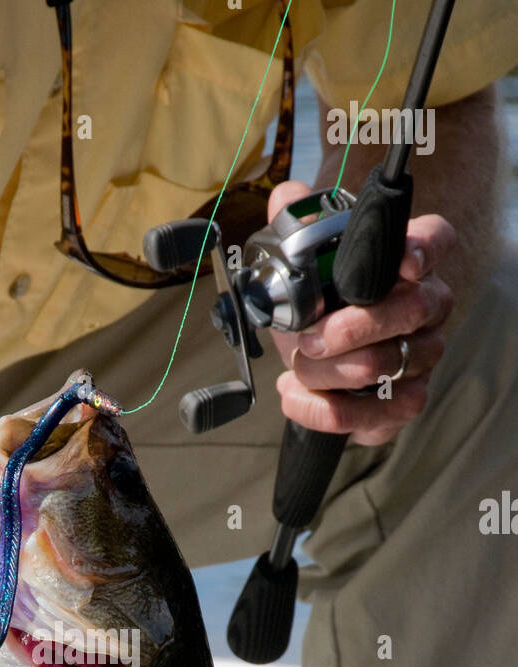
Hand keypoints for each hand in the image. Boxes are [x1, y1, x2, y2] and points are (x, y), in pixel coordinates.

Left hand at [267, 181, 456, 445]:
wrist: (312, 362)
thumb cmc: (319, 307)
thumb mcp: (299, 266)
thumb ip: (293, 226)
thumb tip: (286, 197)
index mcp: (408, 261)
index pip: (436, 240)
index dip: (423, 249)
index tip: (402, 263)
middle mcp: (426, 307)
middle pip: (413, 309)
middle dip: (354, 327)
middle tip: (309, 338)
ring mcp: (421, 357)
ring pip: (391, 364)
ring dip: (332, 372)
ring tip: (296, 367)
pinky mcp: (404, 402)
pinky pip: (381, 414)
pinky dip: (329, 411)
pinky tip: (296, 397)